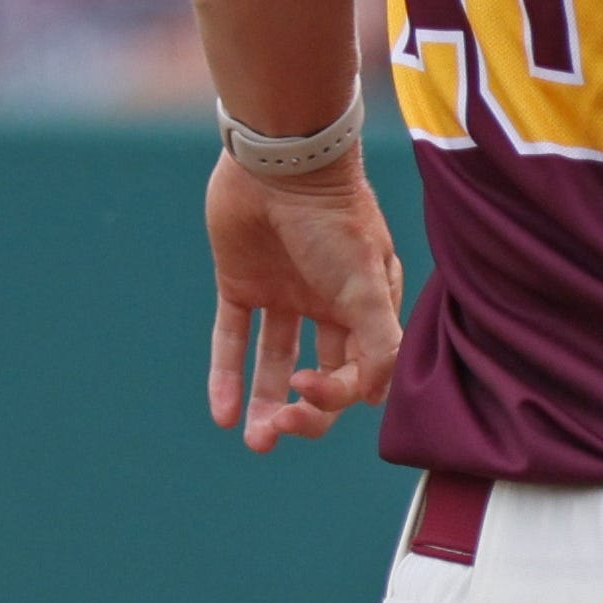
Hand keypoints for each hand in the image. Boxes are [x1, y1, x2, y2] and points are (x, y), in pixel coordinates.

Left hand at [206, 149, 405, 452]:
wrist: (279, 161)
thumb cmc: (334, 219)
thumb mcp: (366, 282)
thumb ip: (379, 340)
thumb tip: (381, 398)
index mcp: (366, 304)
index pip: (357, 370)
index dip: (336, 393)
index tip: (307, 390)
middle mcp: (327, 303)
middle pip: (320, 373)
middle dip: (303, 410)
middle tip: (274, 433)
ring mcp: (284, 294)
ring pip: (275, 362)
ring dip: (265, 403)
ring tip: (254, 441)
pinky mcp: (240, 284)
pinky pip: (232, 339)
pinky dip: (226, 375)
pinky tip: (221, 414)